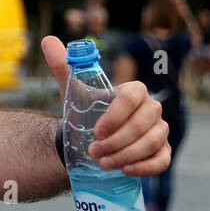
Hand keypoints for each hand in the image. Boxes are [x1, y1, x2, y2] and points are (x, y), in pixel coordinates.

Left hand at [41, 36, 170, 176]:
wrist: (87, 139)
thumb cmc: (83, 113)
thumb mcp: (72, 91)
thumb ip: (63, 66)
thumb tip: (47, 40)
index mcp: (133, 92)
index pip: (132, 98)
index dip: (116, 115)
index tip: (95, 131)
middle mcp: (151, 109)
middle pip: (143, 124)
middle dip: (117, 140)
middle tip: (93, 151)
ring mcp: (159, 131)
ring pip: (152, 143)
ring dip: (126, 155)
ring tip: (102, 163)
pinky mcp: (161, 152)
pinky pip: (162, 159)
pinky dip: (146, 166)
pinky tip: (125, 170)